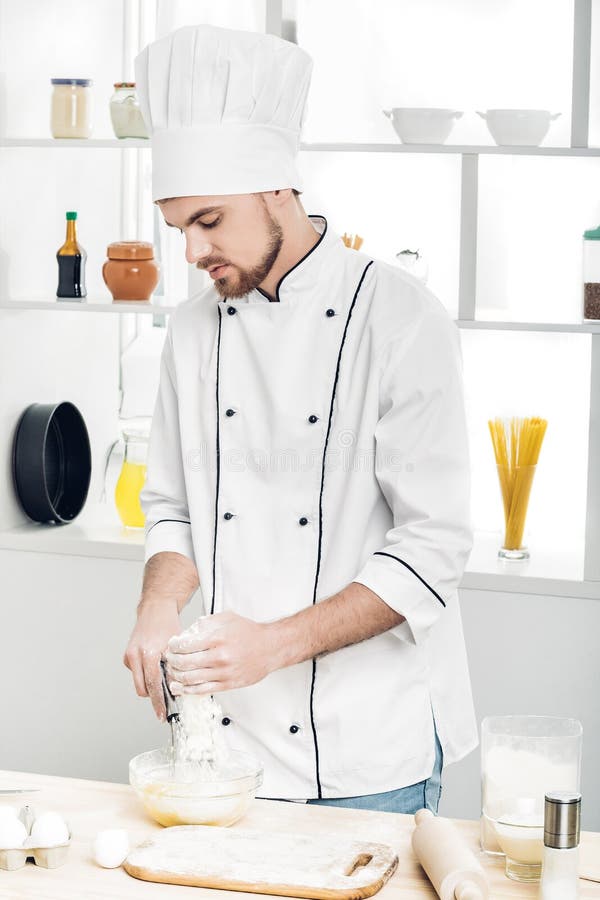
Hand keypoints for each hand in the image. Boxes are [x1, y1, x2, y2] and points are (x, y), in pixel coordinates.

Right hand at [123, 600, 180, 719]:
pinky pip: (137, 673)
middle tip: (166, 701)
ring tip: (163, 676)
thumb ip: (175, 667)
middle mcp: (135, 655)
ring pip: (139, 682)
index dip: (159, 702)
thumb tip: (177, 688)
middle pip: (142, 689)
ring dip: (150, 684)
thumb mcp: (177, 647)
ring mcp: (129, 656)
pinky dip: (146, 674)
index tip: (161, 714)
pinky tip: (155, 664)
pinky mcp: (127, 656)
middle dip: (153, 696)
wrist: (155, 609)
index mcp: (149, 653)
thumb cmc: (168, 624)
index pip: (153, 685)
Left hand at [164, 612, 272, 694]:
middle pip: (185, 663)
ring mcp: (223, 673)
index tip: (171, 646)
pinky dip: (187, 690)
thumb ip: (205, 624)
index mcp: (218, 638)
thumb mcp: (226, 619)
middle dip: (172, 661)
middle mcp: (220, 657)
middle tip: (169, 658)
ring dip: (176, 676)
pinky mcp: (227, 684)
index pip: (186, 645)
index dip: (173, 646)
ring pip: (191, 679)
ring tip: (172, 672)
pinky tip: (180, 687)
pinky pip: (202, 690)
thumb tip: (187, 633)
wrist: (270, 648)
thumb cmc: (249, 633)